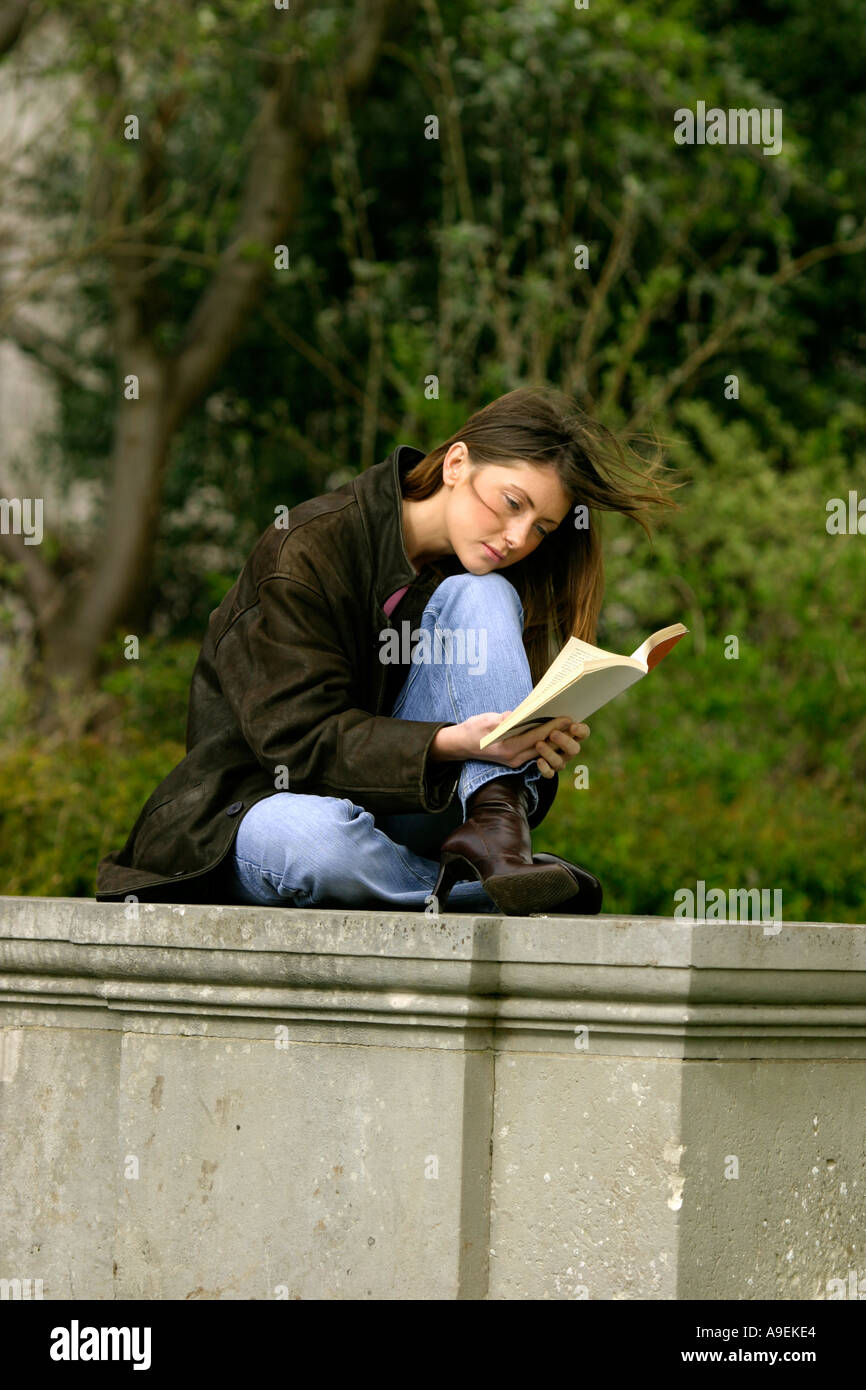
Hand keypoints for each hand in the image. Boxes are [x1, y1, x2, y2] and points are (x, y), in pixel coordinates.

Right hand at [447, 711, 589, 777]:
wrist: (461, 745)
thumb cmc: (472, 730)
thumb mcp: (487, 720)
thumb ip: (507, 719)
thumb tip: (525, 714)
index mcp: (507, 748)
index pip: (536, 737)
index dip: (553, 727)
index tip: (566, 718)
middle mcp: (514, 758)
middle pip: (544, 747)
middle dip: (559, 735)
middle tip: (573, 722)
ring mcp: (516, 761)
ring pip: (543, 752)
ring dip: (556, 741)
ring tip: (567, 728)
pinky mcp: (516, 759)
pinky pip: (536, 753)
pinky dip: (546, 743)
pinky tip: (553, 733)